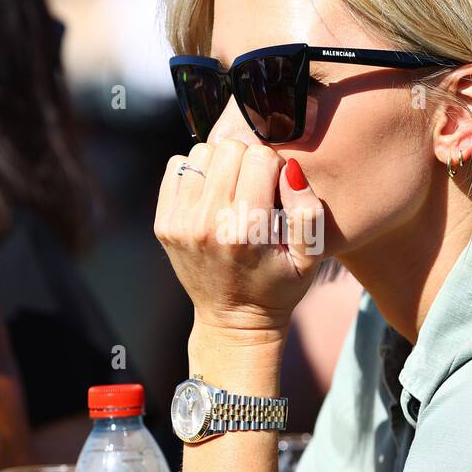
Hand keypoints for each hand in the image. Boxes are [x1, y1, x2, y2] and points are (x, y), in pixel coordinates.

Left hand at [154, 139, 325, 333]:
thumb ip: (307, 211)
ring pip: (202, 152)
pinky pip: (176, 167)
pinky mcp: (164, 224)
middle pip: (230, 149)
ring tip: (231, 193)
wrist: (234, 322)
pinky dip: (195, 172)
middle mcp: (207, 224)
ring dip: (220, 165)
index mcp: (246, 230)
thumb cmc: (278, 286)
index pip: (261, 157)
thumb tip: (288, 168)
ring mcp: (180, 223)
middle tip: (254, 190)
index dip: (274, 168)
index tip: (275, 191)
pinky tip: (210, 196)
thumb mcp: (308, 257)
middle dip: (247, 162)